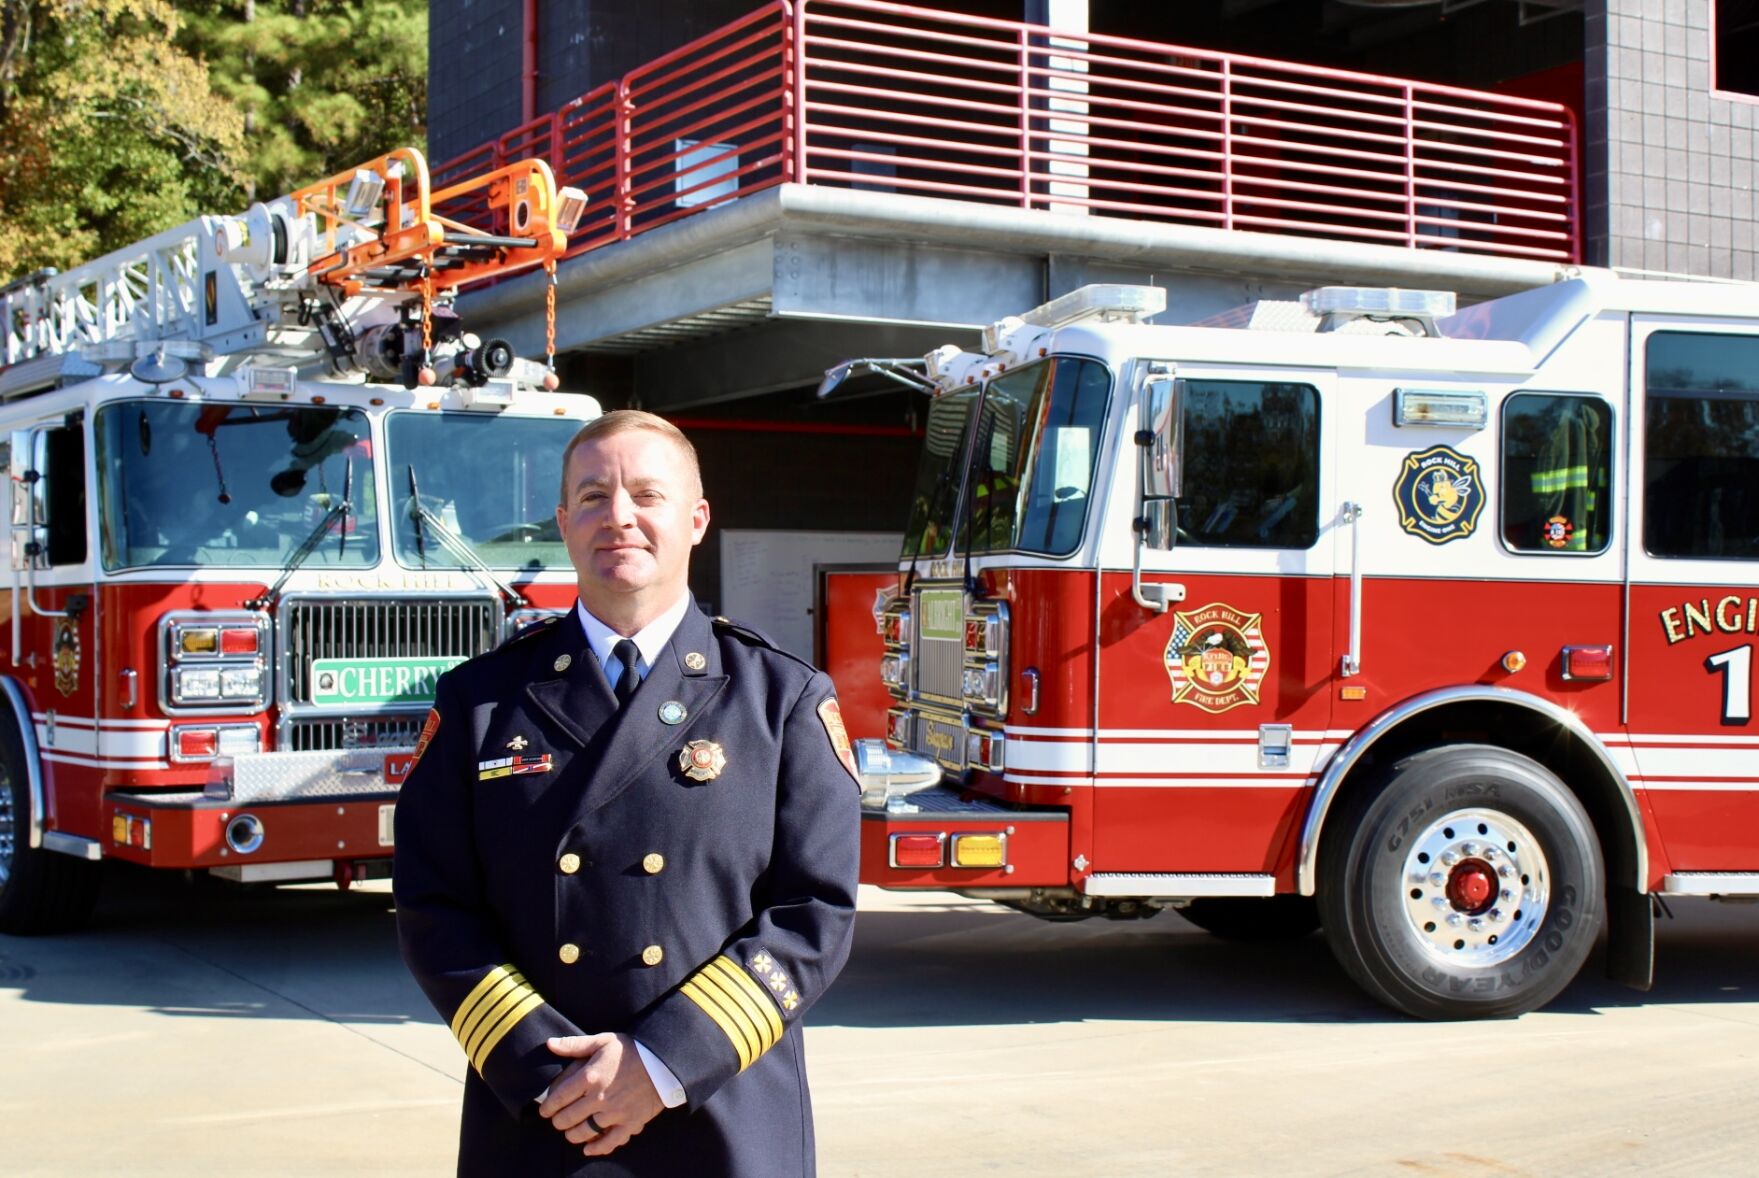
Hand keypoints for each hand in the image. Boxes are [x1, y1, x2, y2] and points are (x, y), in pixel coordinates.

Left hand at [538, 1033, 664, 1155]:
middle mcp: (599, 1097)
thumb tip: (550, 1044)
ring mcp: (615, 1113)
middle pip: (567, 1118)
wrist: (663, 1061)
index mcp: (590, 1077)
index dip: (548, 1107)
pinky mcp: (630, 1123)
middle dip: (558, 1121)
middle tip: (558, 1120)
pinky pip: (609, 1142)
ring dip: (572, 1135)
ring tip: (571, 1132)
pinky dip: (597, 1148)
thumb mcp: (603, 1041)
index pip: (558, 1098)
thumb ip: (574, 1045)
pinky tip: (588, 1148)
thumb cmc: (631, 1049)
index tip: (544, 1110)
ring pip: (584, 1132)